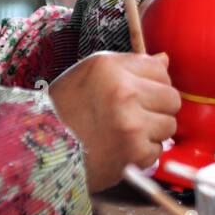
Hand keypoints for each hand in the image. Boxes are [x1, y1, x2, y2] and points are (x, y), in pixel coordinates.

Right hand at [47, 51, 180, 191]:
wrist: (42, 151)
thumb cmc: (64, 109)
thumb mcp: (88, 73)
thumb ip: (129, 64)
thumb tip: (165, 61)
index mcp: (111, 68)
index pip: (160, 70)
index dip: (152, 83)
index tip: (138, 92)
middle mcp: (124, 93)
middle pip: (172, 98)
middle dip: (157, 107)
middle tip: (135, 114)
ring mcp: (132, 125)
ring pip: (169, 125)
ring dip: (153, 131)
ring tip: (126, 132)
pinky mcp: (136, 153)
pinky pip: (158, 150)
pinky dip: (143, 152)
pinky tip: (121, 148)